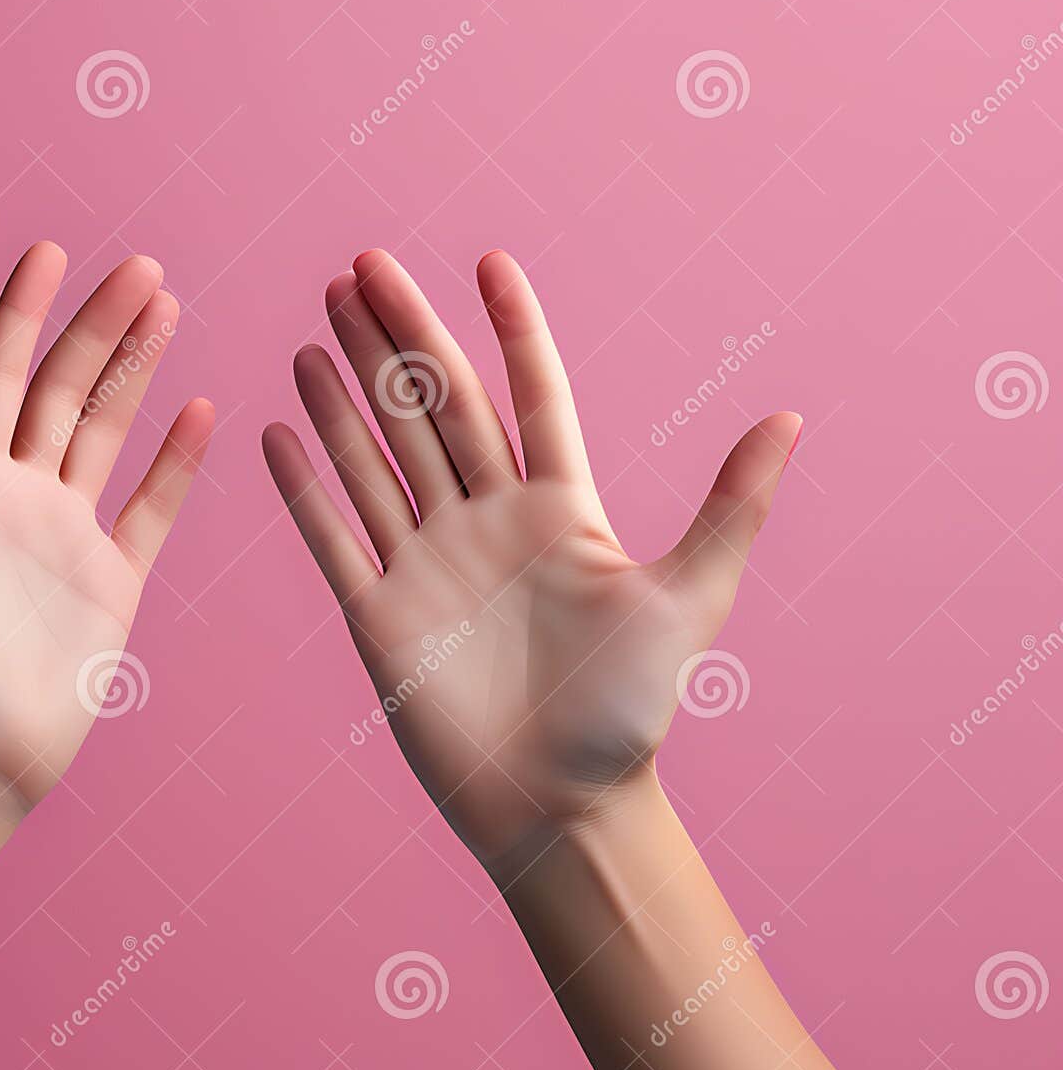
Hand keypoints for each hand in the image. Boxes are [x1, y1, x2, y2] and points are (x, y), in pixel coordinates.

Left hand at [0, 241, 212, 811]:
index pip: (0, 377)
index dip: (23, 313)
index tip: (49, 251)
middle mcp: (22, 499)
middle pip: (69, 392)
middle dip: (103, 327)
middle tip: (144, 267)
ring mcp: (71, 538)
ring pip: (112, 436)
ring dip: (140, 373)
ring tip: (168, 310)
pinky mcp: (112, 583)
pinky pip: (151, 509)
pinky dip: (177, 463)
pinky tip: (199, 411)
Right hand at [263, 248, 797, 873]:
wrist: (563, 808)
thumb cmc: (631, 714)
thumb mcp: (690, 601)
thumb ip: (732, 508)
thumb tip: (792, 416)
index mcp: (560, 510)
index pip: (531, 395)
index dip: (512, 329)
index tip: (488, 261)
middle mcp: (488, 524)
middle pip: (435, 410)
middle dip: (400, 338)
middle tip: (362, 269)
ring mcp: (430, 566)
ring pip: (378, 459)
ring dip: (345, 397)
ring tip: (316, 329)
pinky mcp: (381, 615)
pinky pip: (335, 537)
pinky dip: (305, 487)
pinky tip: (277, 429)